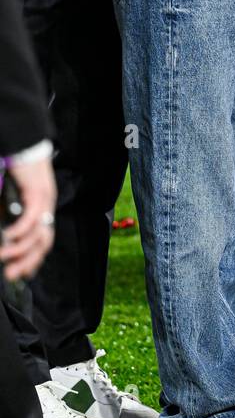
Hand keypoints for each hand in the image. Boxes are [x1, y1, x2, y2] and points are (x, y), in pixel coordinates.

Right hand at [0, 158, 56, 280]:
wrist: (25, 143)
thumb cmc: (18, 169)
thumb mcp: (11, 197)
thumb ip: (9, 214)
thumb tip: (5, 235)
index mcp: (43, 209)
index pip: (43, 241)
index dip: (34, 259)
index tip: (21, 274)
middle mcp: (47, 207)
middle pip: (43, 242)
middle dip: (27, 261)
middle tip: (10, 274)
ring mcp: (44, 200)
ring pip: (37, 233)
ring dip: (19, 248)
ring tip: (3, 255)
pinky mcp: (37, 191)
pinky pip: (30, 217)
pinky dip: (19, 230)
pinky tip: (8, 237)